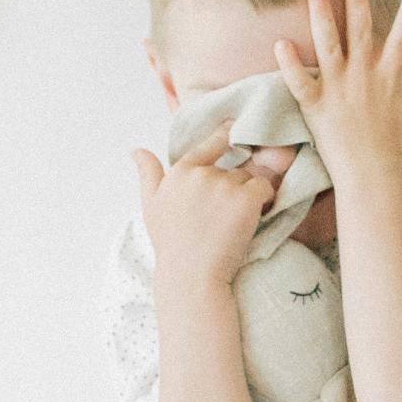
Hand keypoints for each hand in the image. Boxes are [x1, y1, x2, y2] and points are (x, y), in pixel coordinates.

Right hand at [131, 123, 274, 292]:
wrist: (191, 276)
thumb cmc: (171, 244)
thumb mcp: (150, 206)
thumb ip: (147, 174)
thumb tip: (136, 150)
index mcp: (179, 172)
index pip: (206, 146)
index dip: (222, 136)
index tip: (232, 125)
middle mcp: (201, 174)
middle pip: (231, 170)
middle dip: (232, 189)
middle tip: (222, 218)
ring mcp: (224, 185)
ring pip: (248, 180)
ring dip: (247, 196)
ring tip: (233, 224)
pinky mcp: (245, 199)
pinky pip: (265, 188)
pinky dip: (264, 201)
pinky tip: (252, 219)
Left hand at [275, 0, 401, 188]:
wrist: (372, 179)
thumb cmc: (401, 151)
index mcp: (390, 79)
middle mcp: (363, 78)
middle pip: (360, 30)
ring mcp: (338, 90)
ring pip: (328, 45)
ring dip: (321, 16)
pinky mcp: (316, 106)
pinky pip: (299, 82)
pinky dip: (288, 64)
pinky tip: (280, 42)